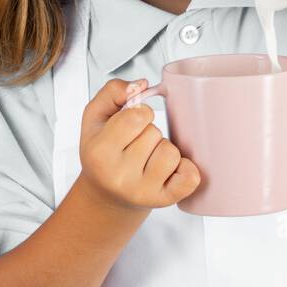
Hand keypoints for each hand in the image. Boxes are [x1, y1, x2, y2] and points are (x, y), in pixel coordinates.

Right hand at [78, 78, 201, 210]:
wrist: (105, 195)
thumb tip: (141, 85)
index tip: (131, 124)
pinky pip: (190, 177)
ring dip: (164, 150)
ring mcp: (142, 192)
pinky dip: (186, 170)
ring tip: (147, 159)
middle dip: (149, 133)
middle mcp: (119, 176)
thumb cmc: (102, 152)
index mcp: (99, 152)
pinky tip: (170, 171)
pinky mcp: (163, 201)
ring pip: (171, 153)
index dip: (139, 114)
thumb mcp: (96, 117)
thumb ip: (113, 91)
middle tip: (134, 145)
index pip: (137, 116)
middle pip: (155, 133)